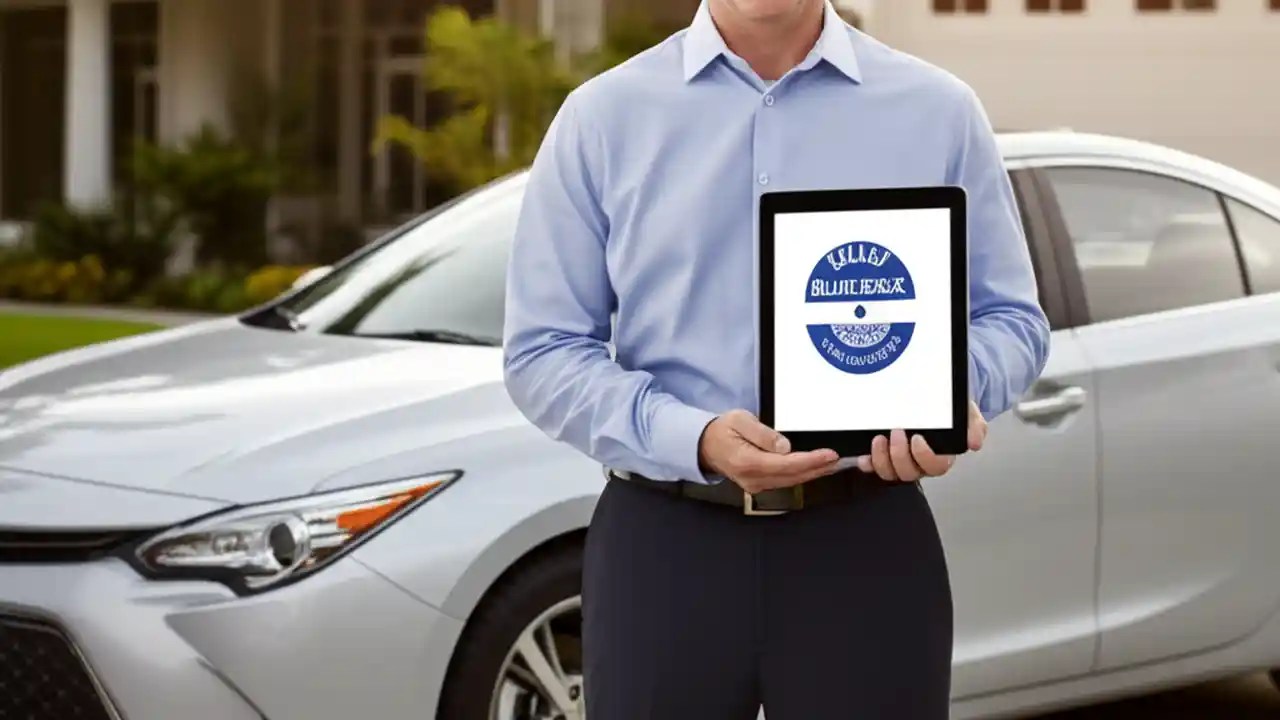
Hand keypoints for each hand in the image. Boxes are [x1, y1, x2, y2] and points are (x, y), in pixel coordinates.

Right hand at [698, 409, 839, 493]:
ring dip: (813, 473)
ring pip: (791, 481)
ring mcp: (756, 485)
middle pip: (793, 476)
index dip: (811, 460)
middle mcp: (753, 478)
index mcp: (747, 462)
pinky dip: (803, 475)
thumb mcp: (740, 420)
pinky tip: (815, 469)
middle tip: (839, 460)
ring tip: (833, 464)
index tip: (829, 455)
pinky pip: (786, 482)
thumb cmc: (723, 430)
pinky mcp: (760, 485)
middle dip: (818, 468)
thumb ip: (763, 433)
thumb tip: (785, 446)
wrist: (706, 446)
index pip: (786, 464)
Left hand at [855, 400, 987, 481]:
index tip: (917, 438)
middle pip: (910, 473)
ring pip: (890, 473)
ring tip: (878, 439)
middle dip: (900, 455)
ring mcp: (900, 461)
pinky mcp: (883, 456)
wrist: (932, 396)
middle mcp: (919, 462)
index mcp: (941, 455)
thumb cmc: (948, 408)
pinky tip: (864, 455)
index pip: (936, 466)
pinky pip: (873, 468)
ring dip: (882, 459)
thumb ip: (973, 425)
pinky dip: (867, 463)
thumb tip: (974, 443)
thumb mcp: (965, 411)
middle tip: (896, 432)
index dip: (925, 457)